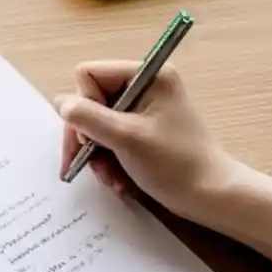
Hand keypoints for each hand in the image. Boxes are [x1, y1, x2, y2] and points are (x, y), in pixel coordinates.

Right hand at [55, 61, 238, 223]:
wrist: (210, 195)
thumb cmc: (175, 164)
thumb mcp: (126, 138)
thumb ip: (88, 117)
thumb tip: (61, 103)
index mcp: (146, 75)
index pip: (89, 75)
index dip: (84, 106)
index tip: (92, 137)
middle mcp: (144, 85)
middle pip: (90, 101)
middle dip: (88, 138)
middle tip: (88, 166)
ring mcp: (143, 108)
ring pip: (97, 124)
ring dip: (99, 155)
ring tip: (113, 180)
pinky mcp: (143, 129)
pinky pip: (110, 138)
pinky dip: (110, 161)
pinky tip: (120, 181)